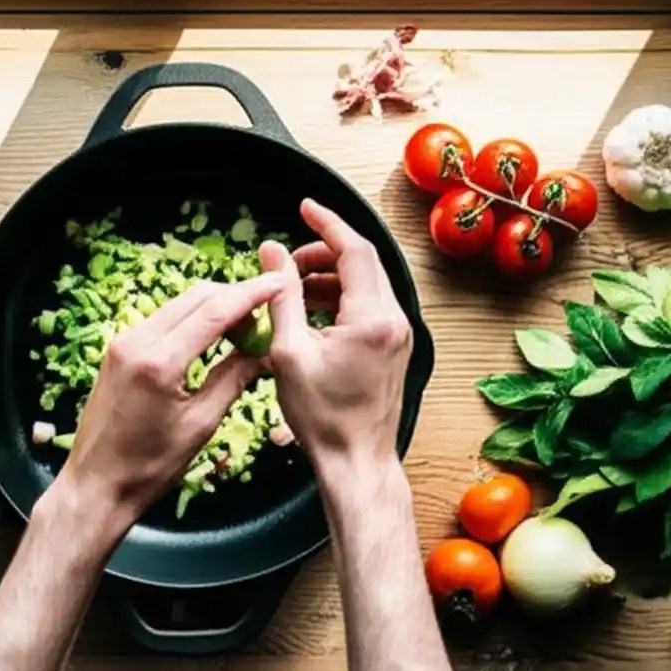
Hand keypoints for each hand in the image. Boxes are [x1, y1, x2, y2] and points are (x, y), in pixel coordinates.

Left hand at [57, 273, 284, 519]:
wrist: (94, 486)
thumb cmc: (150, 467)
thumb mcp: (200, 424)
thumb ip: (233, 379)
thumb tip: (264, 353)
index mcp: (159, 361)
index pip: (214, 310)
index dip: (251, 294)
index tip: (279, 284)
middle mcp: (136, 340)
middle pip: (196, 297)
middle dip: (234, 298)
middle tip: (264, 318)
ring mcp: (122, 342)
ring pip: (178, 305)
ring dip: (212, 308)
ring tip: (242, 331)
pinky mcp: (117, 350)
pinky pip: (162, 320)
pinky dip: (191, 320)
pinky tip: (209, 339)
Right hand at [259, 199, 412, 464]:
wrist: (355, 462)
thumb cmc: (322, 417)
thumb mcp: (288, 351)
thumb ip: (281, 295)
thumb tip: (271, 252)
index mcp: (372, 318)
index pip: (354, 250)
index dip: (327, 224)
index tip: (304, 208)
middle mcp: (394, 321)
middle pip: (363, 264)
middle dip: (324, 252)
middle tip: (287, 261)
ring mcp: (399, 336)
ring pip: (366, 285)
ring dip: (330, 277)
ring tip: (293, 287)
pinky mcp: (394, 349)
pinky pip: (369, 307)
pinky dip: (340, 299)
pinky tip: (310, 312)